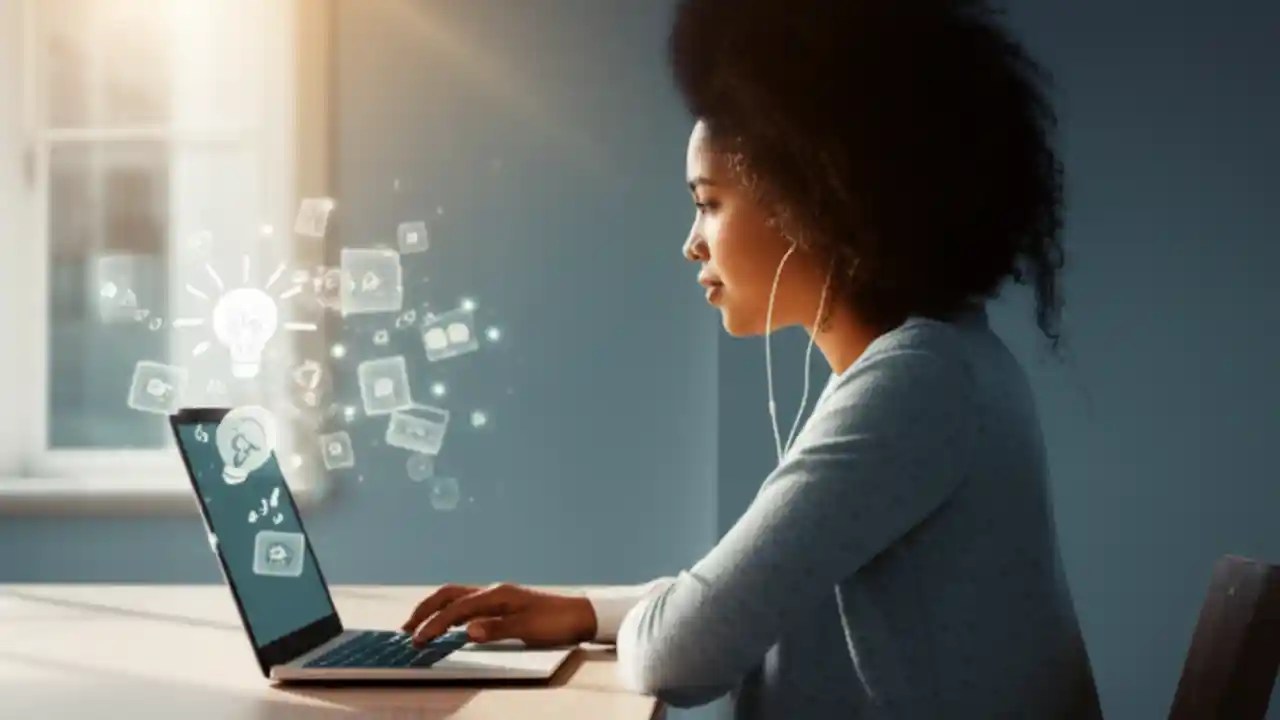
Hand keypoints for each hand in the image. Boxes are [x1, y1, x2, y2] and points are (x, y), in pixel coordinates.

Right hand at [401, 582, 597, 648]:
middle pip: (450, 594)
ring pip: (457, 597)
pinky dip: (450, 612)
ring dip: (436, 609)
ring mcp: (497, 596)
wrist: (580, 615)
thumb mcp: (527, 628)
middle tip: (406, 628)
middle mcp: (493, 591)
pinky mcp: (502, 604)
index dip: (434, 624)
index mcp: (496, 595)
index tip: (417, 639)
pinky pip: (468, 604)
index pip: (456, 609)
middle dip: (425, 609)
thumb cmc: (555, 621)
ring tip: (419, 626)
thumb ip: (496, 628)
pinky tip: (448, 624)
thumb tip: (466, 630)